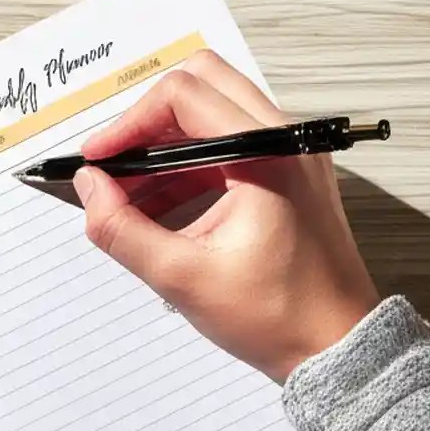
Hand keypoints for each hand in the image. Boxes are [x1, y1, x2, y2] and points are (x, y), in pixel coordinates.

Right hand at [73, 50, 379, 381]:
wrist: (339, 347)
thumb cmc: (280, 317)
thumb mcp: (182, 277)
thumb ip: (121, 229)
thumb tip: (90, 187)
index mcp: (267, 154)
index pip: (182, 96)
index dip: (128, 123)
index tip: (99, 158)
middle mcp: (285, 139)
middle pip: (201, 83)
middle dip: (147, 120)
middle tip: (116, 162)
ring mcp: (292, 152)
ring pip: (214, 110)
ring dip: (167, 142)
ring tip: (131, 193)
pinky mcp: (290, 171)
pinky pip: (230, 142)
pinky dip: (190, 162)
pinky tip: (161, 204)